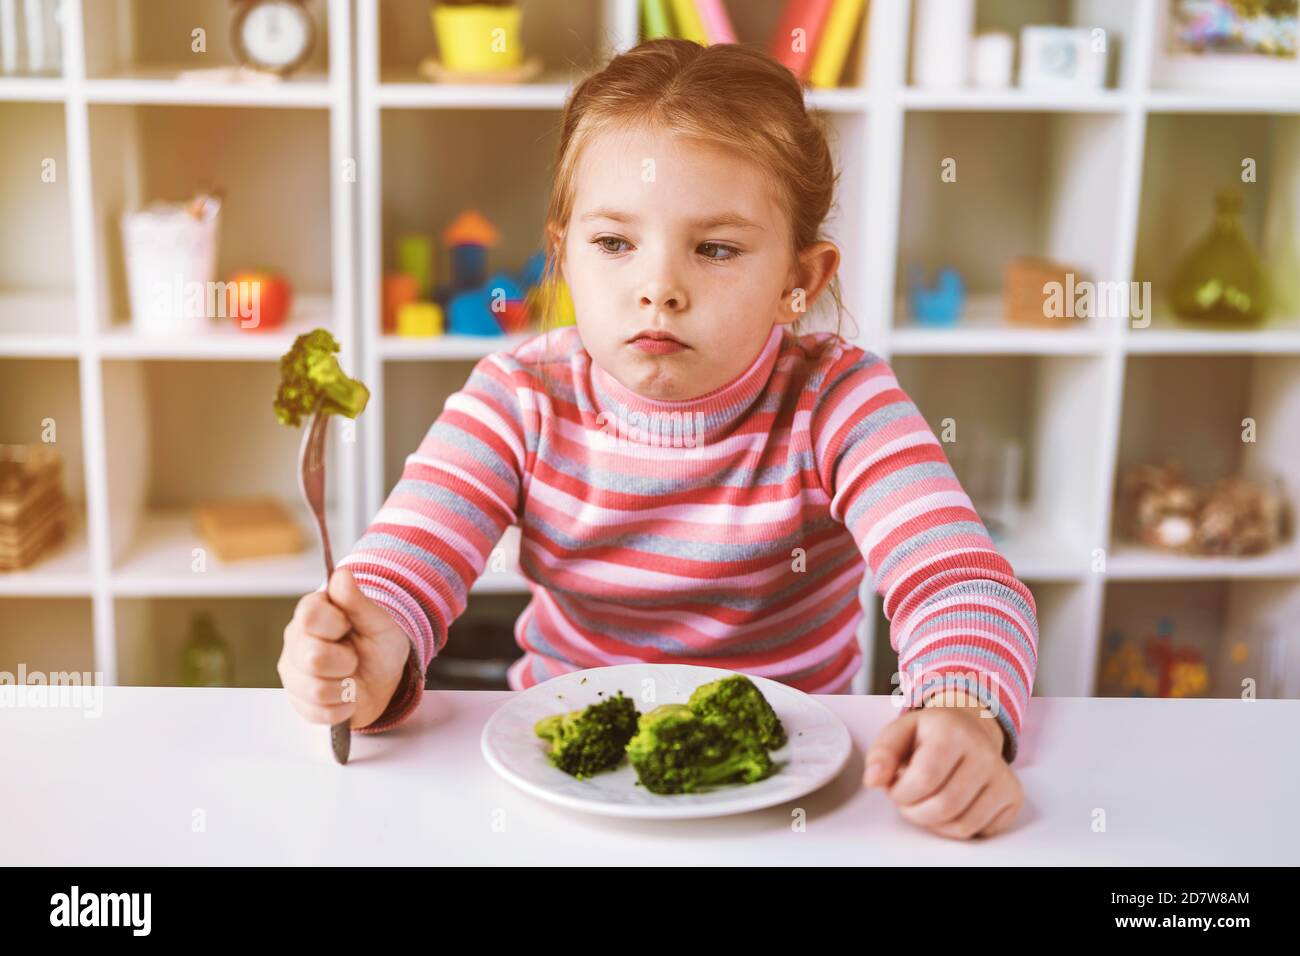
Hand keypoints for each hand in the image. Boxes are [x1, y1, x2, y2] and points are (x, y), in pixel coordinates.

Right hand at [278, 567, 413, 729]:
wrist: (383, 680)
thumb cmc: (378, 646)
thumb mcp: (379, 623)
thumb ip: (358, 602)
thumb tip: (341, 574)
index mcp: (312, 614)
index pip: (309, 615)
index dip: (336, 624)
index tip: (349, 627)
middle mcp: (295, 642)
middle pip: (313, 657)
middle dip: (345, 661)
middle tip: (353, 657)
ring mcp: (292, 674)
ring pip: (315, 690)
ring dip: (345, 688)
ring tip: (350, 678)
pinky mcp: (297, 702)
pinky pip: (318, 713)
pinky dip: (342, 708)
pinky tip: (346, 697)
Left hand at [863, 688, 1022, 839]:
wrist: (970, 727)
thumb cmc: (930, 734)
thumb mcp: (900, 732)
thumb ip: (881, 754)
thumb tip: (874, 779)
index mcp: (952, 731)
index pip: (924, 779)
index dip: (902, 793)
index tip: (896, 787)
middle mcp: (984, 752)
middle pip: (944, 806)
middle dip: (916, 812)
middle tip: (909, 801)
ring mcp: (1003, 775)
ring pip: (963, 826)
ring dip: (935, 824)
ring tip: (928, 801)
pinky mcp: (1013, 795)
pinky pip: (982, 832)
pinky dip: (959, 827)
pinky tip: (953, 805)